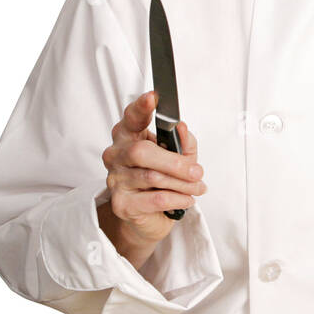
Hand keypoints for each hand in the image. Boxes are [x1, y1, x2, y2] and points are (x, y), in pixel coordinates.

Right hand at [100, 90, 205, 249]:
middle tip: (197, 171)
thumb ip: (183, 141)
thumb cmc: (162, 179)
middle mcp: (116, 155)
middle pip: (142, 152)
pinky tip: (186, 199)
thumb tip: (182, 128)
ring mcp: (116, 180)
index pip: (132, 118)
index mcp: (128, 136)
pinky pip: (155, 199)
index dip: (141, 107)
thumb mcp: (179, 156)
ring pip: (152, 178)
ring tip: (197, 187)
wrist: (149, 216)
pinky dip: (177, 198)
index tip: (153, 97)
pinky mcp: (122, 204)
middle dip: (175, 163)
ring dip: (182, 184)